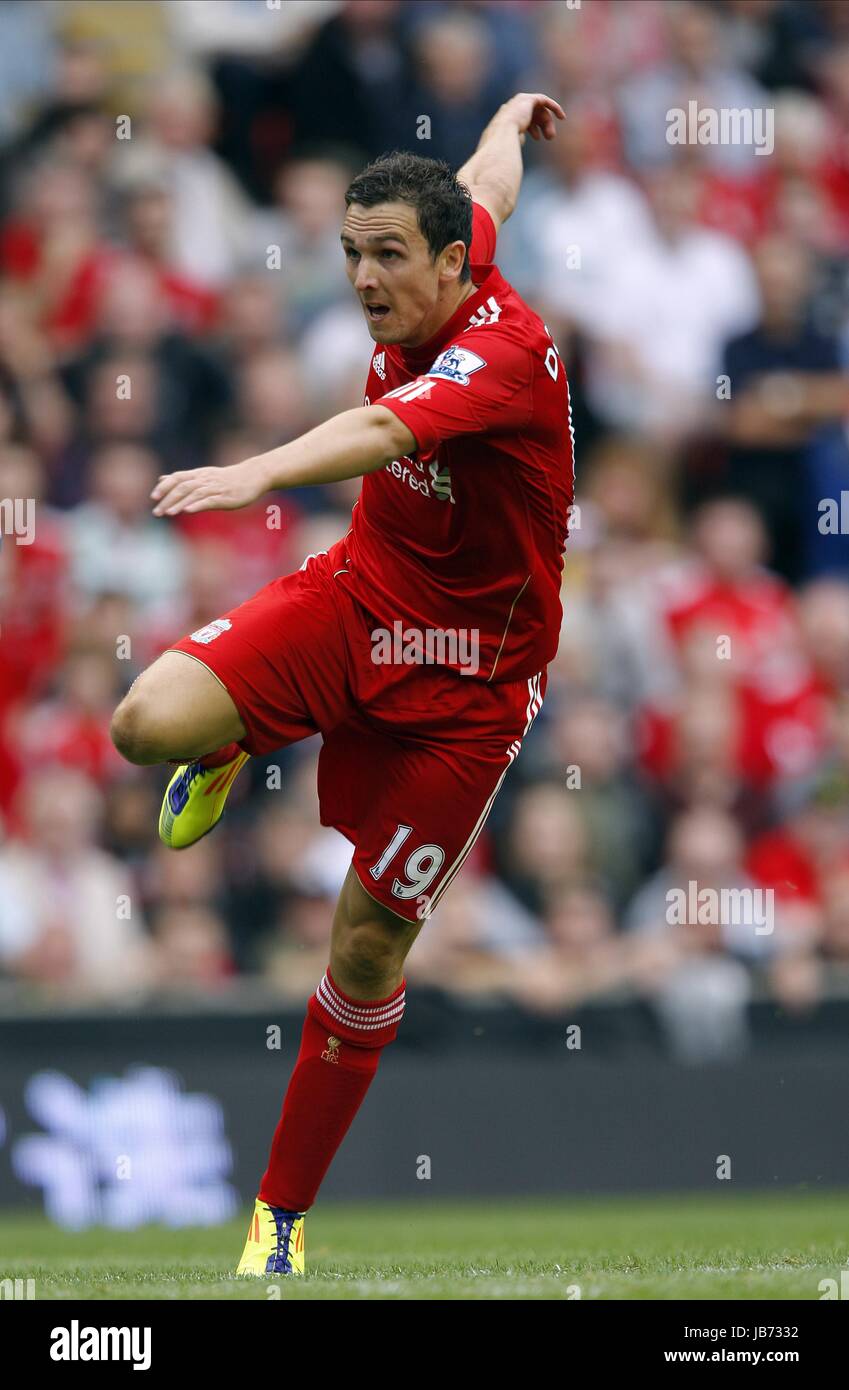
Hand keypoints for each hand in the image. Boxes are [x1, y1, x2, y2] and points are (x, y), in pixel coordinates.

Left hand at [151, 458, 269, 516]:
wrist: (252, 476)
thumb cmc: (227, 478)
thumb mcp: (203, 476)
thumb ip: (182, 479)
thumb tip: (162, 479)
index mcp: (198, 475)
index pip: (177, 478)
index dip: (164, 487)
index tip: (153, 497)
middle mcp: (204, 480)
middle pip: (182, 487)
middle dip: (167, 499)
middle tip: (156, 512)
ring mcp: (215, 488)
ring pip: (193, 494)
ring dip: (179, 503)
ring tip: (168, 513)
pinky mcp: (225, 497)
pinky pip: (209, 500)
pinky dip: (197, 505)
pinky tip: (188, 511)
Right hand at [500, 92, 564, 141]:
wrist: (503, 132)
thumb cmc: (505, 141)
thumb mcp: (511, 140)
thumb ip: (516, 138)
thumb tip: (520, 139)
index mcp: (508, 113)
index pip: (524, 118)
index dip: (533, 128)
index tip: (538, 138)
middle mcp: (514, 105)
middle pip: (534, 113)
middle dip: (543, 126)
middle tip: (550, 138)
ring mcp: (520, 100)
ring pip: (540, 110)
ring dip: (548, 123)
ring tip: (551, 136)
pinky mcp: (529, 99)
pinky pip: (545, 100)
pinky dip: (554, 107)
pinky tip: (561, 117)